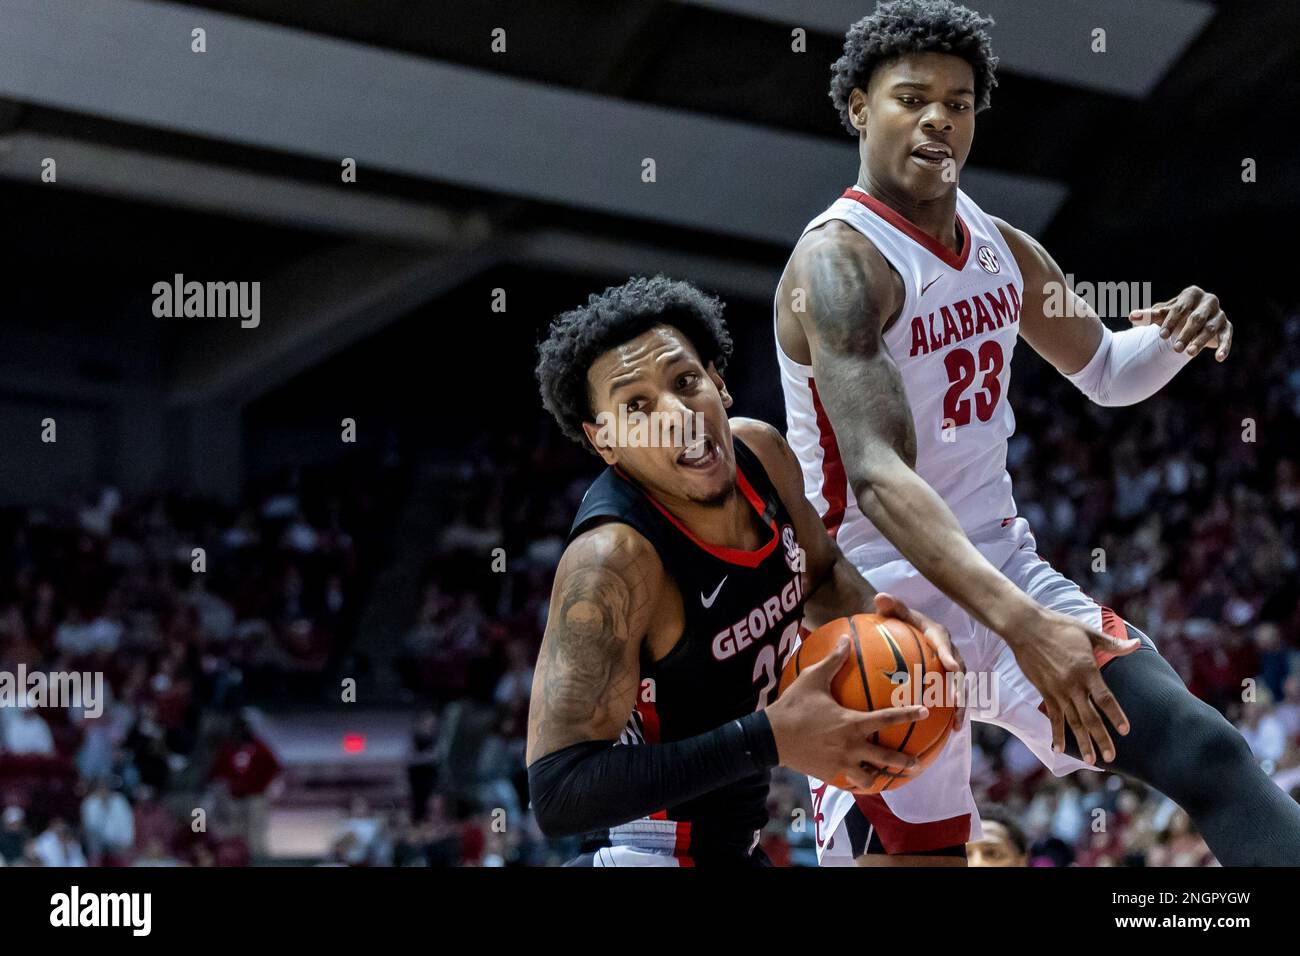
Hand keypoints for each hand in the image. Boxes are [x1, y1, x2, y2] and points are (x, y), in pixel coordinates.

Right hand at [766, 635, 929, 789]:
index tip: (924, 711)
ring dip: (877, 777)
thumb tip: (846, 639)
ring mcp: (840, 763)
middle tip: (915, 763)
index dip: (908, 714)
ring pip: (867, 777)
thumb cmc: (793, 706)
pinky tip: (854, 780)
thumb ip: (833, 661)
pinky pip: (846, 782)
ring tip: (884, 778)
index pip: (887, 718)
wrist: (771, 737)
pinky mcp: (828, 774)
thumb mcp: (812, 679)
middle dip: (903, 762)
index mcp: (851, 722)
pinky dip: (853, 782)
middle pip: (885, 758)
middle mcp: (850, 746)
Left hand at [874, 592, 965, 731]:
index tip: (951, 667)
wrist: (906, 628)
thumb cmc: (899, 621)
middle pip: (959, 671)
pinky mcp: (947, 682)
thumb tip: (881, 598)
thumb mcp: (894, 612)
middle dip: (960, 688)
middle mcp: (949, 652)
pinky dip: (952, 713)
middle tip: (956, 703)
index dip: (949, 654)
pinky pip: (951, 698)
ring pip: (959, 689)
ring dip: (960, 707)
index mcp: (937, 634)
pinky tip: (948, 733)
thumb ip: (890, 606)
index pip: (944, 642)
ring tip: (956, 725)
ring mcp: (950, 668)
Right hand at [1003, 607, 1138, 763]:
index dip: (1116, 716)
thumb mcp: (1088, 633)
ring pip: (1072, 722)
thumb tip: (1137, 644)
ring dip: (1081, 742)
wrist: (1026, 628)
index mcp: (1087, 670)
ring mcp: (1057, 691)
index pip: (1105, 699)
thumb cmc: (1059, 627)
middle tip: (1110, 758)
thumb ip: (1113, 644)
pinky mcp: (1044, 692)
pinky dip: (1056, 733)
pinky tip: (1058, 748)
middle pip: (1090, 717)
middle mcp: (1073, 685)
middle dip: (1101, 739)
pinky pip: (1053, 717)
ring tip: (1090, 760)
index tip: (1125, 731)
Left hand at [1129, 286, 1231, 361]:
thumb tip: (1131, 316)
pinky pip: (1227, 336)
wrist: (1189, 323)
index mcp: (1192, 294)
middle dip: (1186, 333)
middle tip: (1175, 349)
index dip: (1171, 321)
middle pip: (1197, 318)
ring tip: (1189, 354)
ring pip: (1210, 328)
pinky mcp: (1226, 327)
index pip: (1181, 308)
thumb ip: (1147, 316)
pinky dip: (1224, 347)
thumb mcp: (1161, 316)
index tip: (1161, 336)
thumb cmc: (1173, 317)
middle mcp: (1209, 301)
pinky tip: (1219, 358)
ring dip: (1200, 341)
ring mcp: (1219, 314)